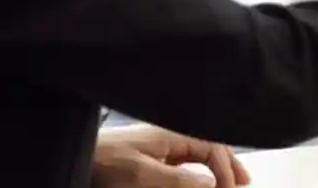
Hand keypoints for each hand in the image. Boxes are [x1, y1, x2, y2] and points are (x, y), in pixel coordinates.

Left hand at [92, 125, 250, 187]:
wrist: (73, 158)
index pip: (213, 149)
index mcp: (173, 135)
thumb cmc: (103, 164)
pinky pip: (181, 159)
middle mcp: (169, 138)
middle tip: (244, 181)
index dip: (226, 171)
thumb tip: (211, 184)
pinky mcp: (146, 156)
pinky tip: (198, 178)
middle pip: (209, 147)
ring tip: (227, 180)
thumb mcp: (143, 176)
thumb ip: (180, 180)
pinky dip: (196, 169)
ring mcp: (157, 146)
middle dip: (227, 164)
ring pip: (197, 153)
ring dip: (214, 167)